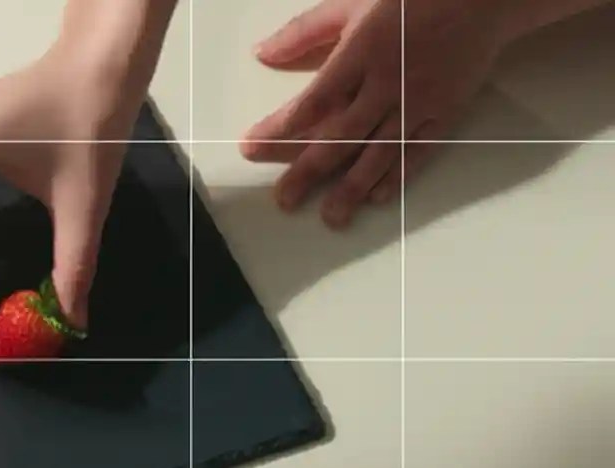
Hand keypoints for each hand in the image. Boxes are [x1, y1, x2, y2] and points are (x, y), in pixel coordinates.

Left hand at [241, 0, 510, 227]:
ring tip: (329, 217)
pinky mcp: (445, 113)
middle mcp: (387, 83)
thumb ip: (305, 31)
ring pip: (378, 153)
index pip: (312, 102)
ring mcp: (418, 102)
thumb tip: (261, 54)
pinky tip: (374, 198)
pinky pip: (417, 152)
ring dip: (350, 188)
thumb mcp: (352, 1)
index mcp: (360, 53)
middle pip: (340, 137)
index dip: (280, 129)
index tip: (252, 147)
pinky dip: (396, 176)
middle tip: (283, 200)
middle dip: (307, 171)